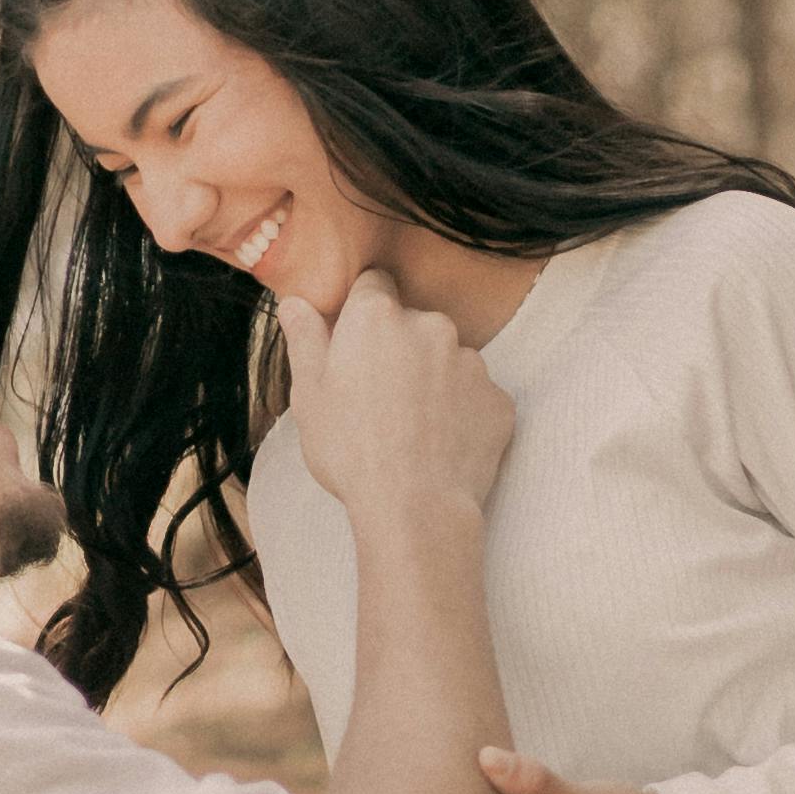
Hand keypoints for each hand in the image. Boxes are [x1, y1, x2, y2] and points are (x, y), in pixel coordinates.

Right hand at [280, 268, 514, 530]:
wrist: (415, 508)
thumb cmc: (351, 451)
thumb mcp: (309, 395)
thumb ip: (306, 339)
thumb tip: (294, 302)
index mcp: (378, 317)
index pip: (374, 284)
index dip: (364, 313)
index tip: (357, 345)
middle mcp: (431, 325)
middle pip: (414, 323)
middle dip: (400, 348)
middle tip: (381, 399)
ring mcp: (472, 362)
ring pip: (448, 359)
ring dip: (433, 380)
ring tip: (413, 428)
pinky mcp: (499, 400)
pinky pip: (477, 397)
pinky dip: (463, 413)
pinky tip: (442, 445)